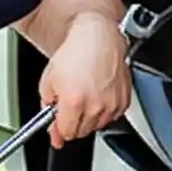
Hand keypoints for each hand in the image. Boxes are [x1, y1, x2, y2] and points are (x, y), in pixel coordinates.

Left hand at [39, 13, 131, 148]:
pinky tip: (97, 94)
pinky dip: (104, 110)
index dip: (59, 129)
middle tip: (70, 104)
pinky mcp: (124, 100)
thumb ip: (47, 108)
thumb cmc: (74, 54)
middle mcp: (95, 106)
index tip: (58, 126)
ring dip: (89, 117)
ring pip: (97, 125)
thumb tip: (52, 129)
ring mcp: (111, 104)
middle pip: (82, 132)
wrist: (97, 38)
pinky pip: (112, 116)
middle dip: (73, 122)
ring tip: (85, 95)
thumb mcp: (48, 81)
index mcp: (74, 102)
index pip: (67, 133)